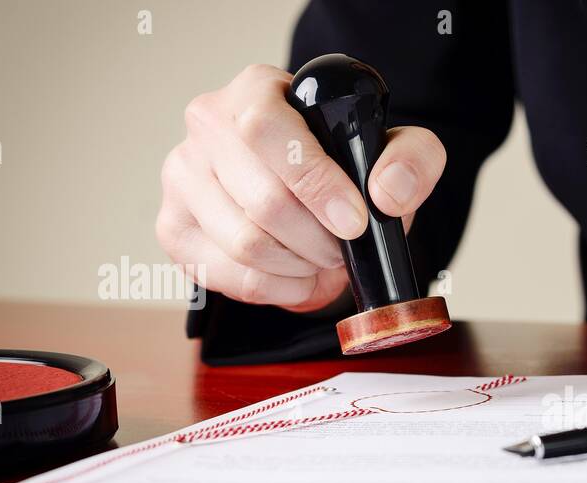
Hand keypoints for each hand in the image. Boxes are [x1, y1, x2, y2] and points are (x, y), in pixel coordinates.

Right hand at [157, 64, 445, 311]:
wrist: (316, 200)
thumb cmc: (348, 171)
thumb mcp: (396, 155)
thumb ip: (412, 161)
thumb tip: (388, 193)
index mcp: (256, 90)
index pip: (267, 129)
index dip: (316, 183)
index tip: (354, 222)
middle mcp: (207, 124)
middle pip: (262, 201)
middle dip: (318, 240)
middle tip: (341, 247)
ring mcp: (182, 177)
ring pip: (245, 244)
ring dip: (299, 266)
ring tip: (320, 257)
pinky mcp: (174, 229)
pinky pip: (230, 278)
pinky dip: (278, 289)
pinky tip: (297, 276)